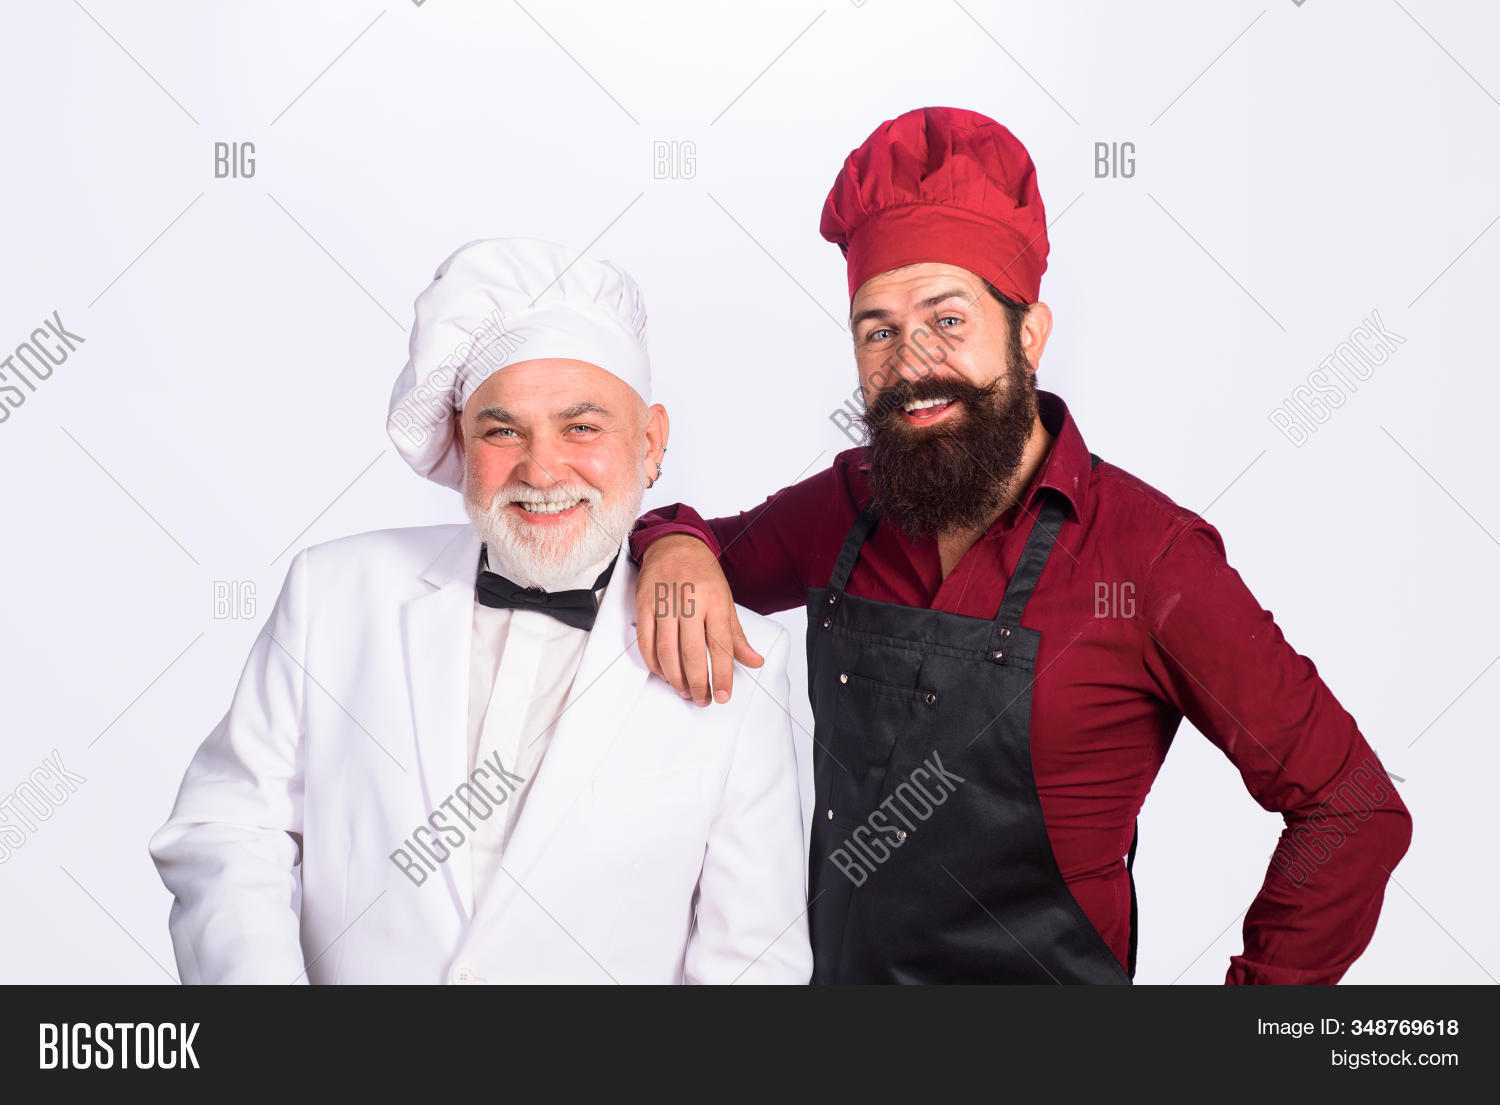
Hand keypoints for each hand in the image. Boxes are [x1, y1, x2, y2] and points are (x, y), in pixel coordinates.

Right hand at [635, 534, 763, 705]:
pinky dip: (653, 663)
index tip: (722, 695)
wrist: (675, 544)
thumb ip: (737, 635)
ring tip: (684, 691)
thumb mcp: (726, 600)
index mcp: (715, 601)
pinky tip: (663, 673)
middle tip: (702, 699)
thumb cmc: (703, 573)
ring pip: (667, 651)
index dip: (722, 675)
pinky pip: (646, 642)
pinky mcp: (644, 604)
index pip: (721, 645)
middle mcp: (690, 602)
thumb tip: (754, 660)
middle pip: (692, 652)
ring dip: (675, 678)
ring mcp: (664, 603)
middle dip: (698, 683)